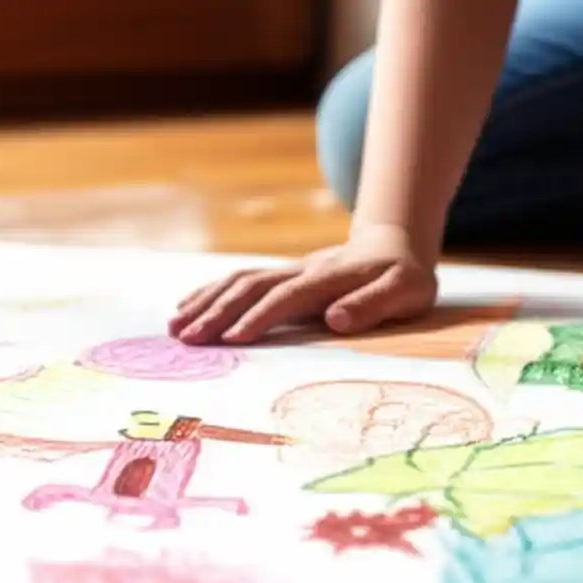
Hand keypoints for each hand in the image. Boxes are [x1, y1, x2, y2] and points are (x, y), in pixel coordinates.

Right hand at [168, 227, 437, 344]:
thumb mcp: (407, 291)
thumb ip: (374, 304)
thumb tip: (336, 320)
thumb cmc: (404, 276)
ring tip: (175, 327)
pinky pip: (240, 279)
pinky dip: (210, 292)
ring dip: (205, 302)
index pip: (287, 297)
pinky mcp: (281, 275)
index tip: (232, 339)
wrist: (393, 244)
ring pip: (239, 281)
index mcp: (329, 278)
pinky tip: (187, 307)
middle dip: (217, 312)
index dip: (259, 317)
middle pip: (251, 287)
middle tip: (186, 339)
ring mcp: (288, 270)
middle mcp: (301, 270)